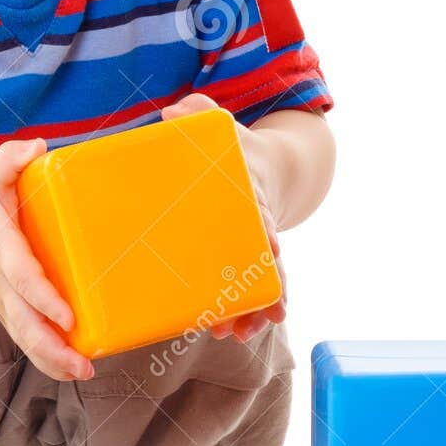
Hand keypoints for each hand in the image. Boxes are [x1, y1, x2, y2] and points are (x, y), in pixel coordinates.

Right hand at [0, 137, 94, 382]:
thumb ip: (11, 158)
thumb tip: (39, 145)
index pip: (22, 277)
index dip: (43, 298)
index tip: (67, 316)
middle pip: (23, 323)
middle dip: (52, 347)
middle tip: (83, 364)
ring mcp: (1, 301)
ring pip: (24, 339)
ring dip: (52, 360)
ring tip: (84, 374)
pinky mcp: (6, 310)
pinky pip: (25, 339)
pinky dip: (46, 358)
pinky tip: (73, 369)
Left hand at [159, 92, 286, 340]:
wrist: (266, 166)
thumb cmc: (236, 149)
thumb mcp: (221, 127)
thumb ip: (197, 114)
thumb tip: (173, 112)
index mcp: (251, 190)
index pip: (261, 211)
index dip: (265, 230)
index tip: (272, 248)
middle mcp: (258, 222)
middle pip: (268, 257)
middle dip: (268, 285)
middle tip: (265, 310)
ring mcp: (255, 245)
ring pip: (261, 281)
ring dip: (254, 308)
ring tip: (240, 332)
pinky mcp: (247, 261)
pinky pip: (249, 290)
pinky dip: (244, 311)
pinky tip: (232, 332)